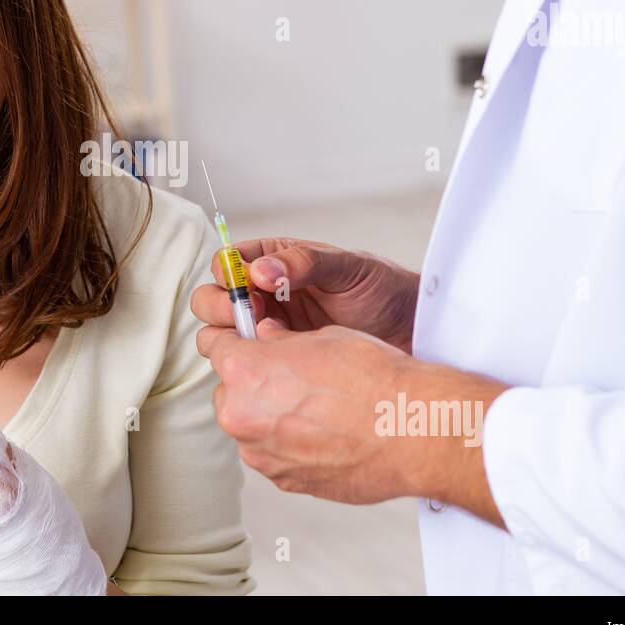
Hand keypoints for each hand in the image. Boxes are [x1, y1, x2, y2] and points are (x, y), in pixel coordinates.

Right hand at [190, 237, 419, 352]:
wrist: (411, 333)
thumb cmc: (384, 291)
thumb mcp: (347, 269)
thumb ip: (304, 264)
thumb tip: (260, 270)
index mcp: (274, 260)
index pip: (227, 263)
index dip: (228, 276)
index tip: (249, 290)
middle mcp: (264, 294)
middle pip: (212, 299)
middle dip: (221, 308)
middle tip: (248, 318)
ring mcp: (269, 328)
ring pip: (222, 334)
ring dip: (233, 338)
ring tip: (267, 340)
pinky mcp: (279, 360)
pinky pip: (249, 363)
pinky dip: (254, 363)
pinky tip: (282, 362)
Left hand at [195, 318, 508, 524]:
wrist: (410, 431)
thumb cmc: (374, 380)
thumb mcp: (322, 337)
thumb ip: (280, 340)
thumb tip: (266, 338)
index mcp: (245, 370)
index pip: (215, 344)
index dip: (234, 339)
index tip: (244, 340)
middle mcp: (241, 414)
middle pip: (227, 389)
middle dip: (249, 381)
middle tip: (287, 375)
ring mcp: (261, 453)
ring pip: (248, 425)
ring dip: (267, 415)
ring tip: (313, 407)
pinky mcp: (282, 479)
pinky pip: (272, 453)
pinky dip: (287, 443)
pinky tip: (322, 432)